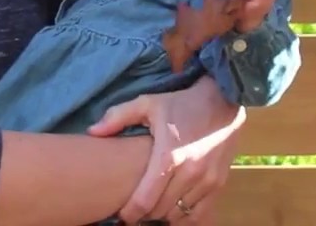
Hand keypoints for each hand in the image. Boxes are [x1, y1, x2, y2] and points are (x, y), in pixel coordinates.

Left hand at [87, 78, 246, 223]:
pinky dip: (184, 217)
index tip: (121, 214)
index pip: (145, 200)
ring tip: (153, 206)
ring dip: (164, 214)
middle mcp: (189, 173)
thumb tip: (92, 132)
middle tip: (135, 208)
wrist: (222, 101)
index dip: (129, 213)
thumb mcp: (147, 104)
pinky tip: (174, 209)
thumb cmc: (181, 104)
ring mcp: (207, 181)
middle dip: (145, 213)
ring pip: (179, 215)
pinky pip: (200, 214)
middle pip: (160, 211)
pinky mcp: (219, 184)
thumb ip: (118, 117)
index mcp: (168, 156)